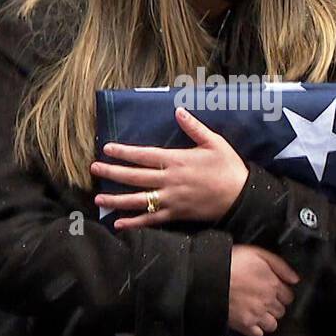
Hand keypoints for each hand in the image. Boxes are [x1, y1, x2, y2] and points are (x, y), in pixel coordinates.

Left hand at [92, 107, 248, 229]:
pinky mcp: (176, 215)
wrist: (242, 196)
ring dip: (116, 200)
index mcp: (176, 161)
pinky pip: (151, 220)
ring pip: (138, 200)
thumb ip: (194, 127)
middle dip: (112, 173)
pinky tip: (118, 224)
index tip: (107, 149)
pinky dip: (134, 223)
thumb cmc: (229, 167)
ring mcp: (171, 200)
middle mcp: (169, 180)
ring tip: (98, 199)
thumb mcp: (214, 142)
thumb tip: (178, 110)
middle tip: (94, 170)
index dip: (124, 152)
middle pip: (135, 177)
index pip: (144, 155)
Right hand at [228, 245, 298, 335]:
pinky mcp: (244, 324)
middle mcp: (267, 301)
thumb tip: (295, 278)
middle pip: (281, 311)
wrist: (210, 276)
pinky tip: (250, 320)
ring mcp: (256, 314)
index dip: (281, 293)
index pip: (289, 296)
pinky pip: (258, 334)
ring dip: (267, 319)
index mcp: (273, 284)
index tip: (274, 291)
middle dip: (274, 306)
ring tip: (257, 311)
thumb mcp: (259, 254)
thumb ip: (280, 266)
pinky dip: (256, 329)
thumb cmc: (231, 262)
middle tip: (263, 300)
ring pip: (272, 325)